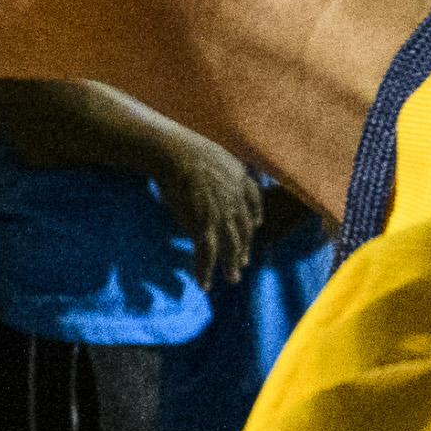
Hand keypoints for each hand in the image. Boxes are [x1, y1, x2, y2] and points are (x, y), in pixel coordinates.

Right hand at [149, 137, 262, 284]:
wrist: (173, 152)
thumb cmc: (183, 146)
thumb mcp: (211, 151)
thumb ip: (216, 163)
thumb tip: (208, 167)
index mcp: (238, 177)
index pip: (253, 200)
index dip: (255, 215)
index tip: (257, 225)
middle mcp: (235, 199)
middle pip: (244, 229)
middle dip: (244, 248)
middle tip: (244, 262)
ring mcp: (221, 214)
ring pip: (230, 246)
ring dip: (231, 265)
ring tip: (232, 278)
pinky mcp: (204, 225)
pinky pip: (207, 254)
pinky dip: (205, 271)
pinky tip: (204, 284)